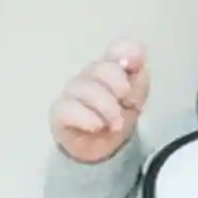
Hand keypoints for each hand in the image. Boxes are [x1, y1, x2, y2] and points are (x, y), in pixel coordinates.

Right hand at [50, 39, 149, 162]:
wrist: (104, 148)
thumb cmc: (119, 116)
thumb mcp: (136, 98)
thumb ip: (138, 76)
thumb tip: (133, 58)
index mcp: (112, 66)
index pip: (118, 50)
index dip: (128, 53)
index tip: (133, 67)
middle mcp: (89, 75)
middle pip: (100, 68)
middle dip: (117, 85)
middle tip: (126, 102)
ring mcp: (72, 93)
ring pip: (85, 89)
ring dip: (106, 107)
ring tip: (116, 124)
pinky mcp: (59, 113)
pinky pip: (68, 109)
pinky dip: (86, 118)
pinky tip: (97, 126)